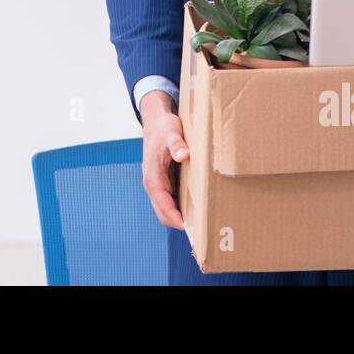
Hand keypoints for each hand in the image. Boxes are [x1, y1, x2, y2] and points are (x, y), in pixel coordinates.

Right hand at [140, 91, 188, 229]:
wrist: (156, 121)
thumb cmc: (163, 128)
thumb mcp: (171, 132)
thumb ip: (177, 144)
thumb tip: (183, 155)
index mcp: (152, 178)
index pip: (163, 206)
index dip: (176, 219)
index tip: (192, 228)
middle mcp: (153, 184)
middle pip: (164, 213)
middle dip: (179, 224)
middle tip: (201, 232)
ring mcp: (157, 185)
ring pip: (166, 209)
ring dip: (180, 217)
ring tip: (201, 224)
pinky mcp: (163, 182)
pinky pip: (170, 201)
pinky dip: (181, 208)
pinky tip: (197, 208)